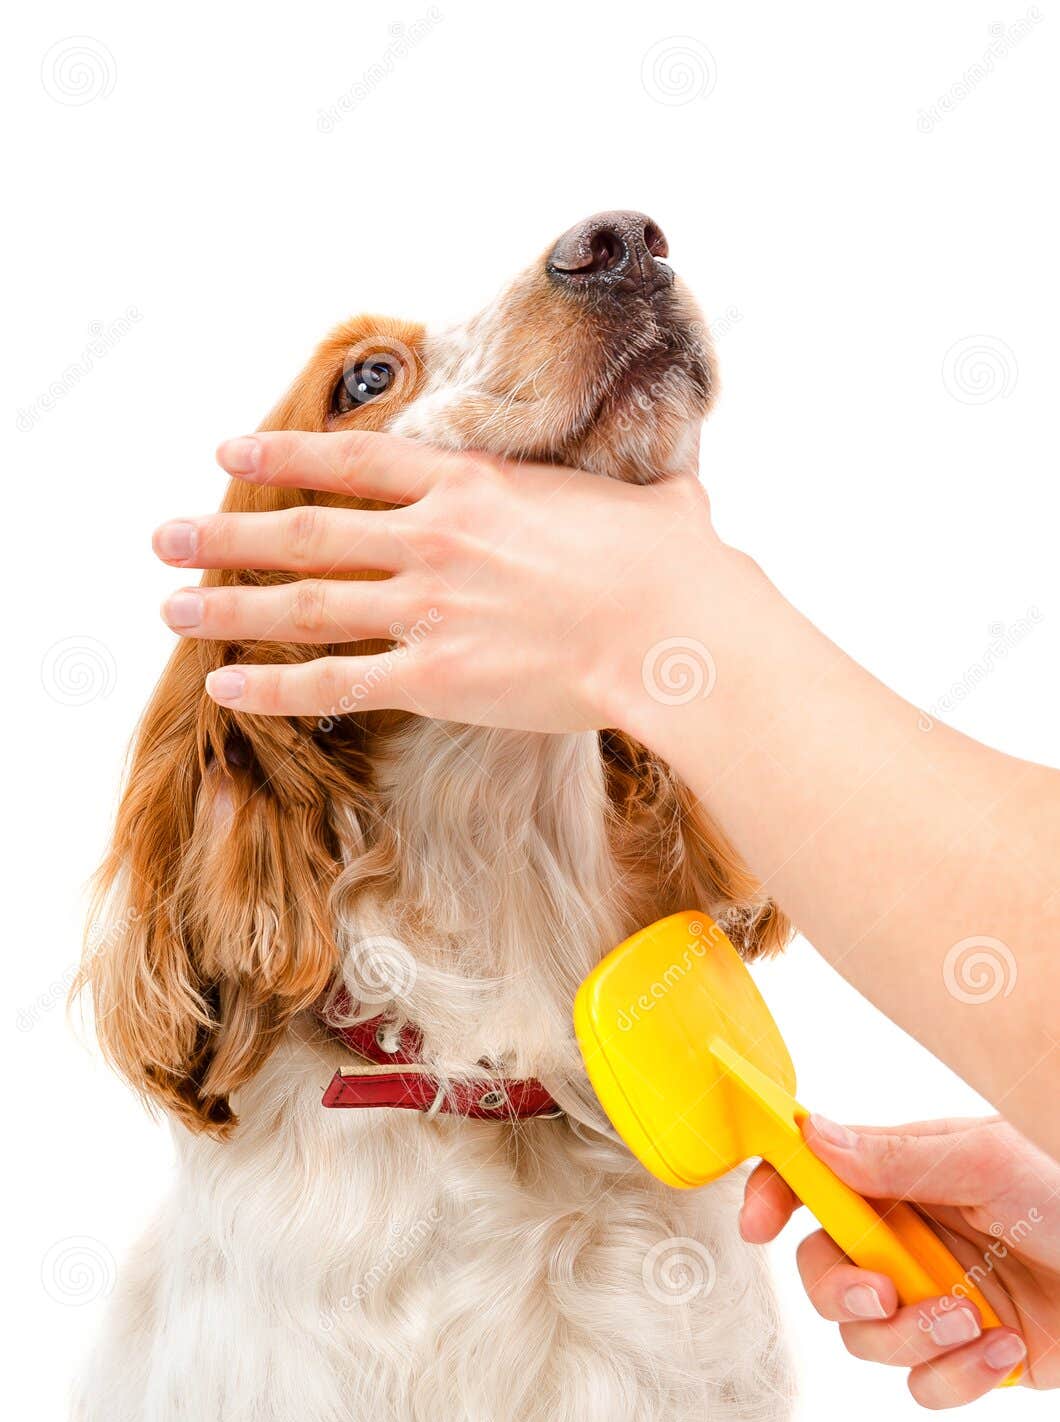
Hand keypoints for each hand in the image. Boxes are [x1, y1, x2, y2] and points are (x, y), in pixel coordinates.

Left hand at [154, 429, 736, 730]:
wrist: (676, 629)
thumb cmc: (673, 565)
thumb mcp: (653, 500)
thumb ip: (644, 488)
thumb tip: (682, 489)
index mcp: (472, 483)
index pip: (353, 457)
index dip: (285, 452)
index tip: (232, 450)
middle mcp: (432, 537)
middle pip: (303, 531)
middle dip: (226, 533)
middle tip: (165, 536)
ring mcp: (427, 606)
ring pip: (300, 604)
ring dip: (226, 606)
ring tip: (168, 608)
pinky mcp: (435, 675)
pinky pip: (333, 684)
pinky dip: (272, 689)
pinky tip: (224, 691)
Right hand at [740, 1113, 1059, 1407]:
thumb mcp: (987, 1160)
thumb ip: (896, 1158)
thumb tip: (813, 1134)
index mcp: (903, 1176)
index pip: (813, 1177)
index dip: (772, 1194)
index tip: (758, 1224)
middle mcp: (909, 1238)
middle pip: (823, 1272)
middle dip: (841, 1291)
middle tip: (880, 1294)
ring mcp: (935, 1300)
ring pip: (866, 1339)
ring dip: (912, 1337)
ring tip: (971, 1320)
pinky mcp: (967, 1358)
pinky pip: (923, 1386)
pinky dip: (958, 1376)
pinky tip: (1004, 1351)